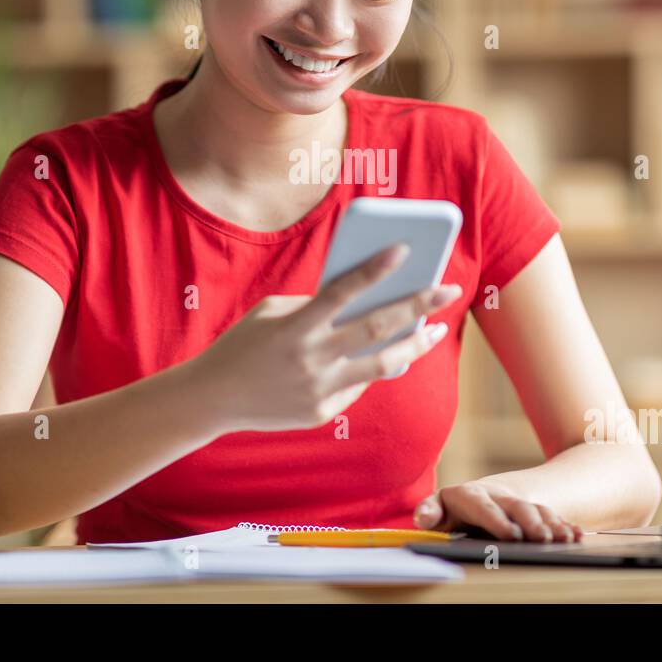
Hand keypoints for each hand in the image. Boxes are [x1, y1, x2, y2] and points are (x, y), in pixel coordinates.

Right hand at [193, 243, 460, 432]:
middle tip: (448, 289)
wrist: (213, 397)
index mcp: (295, 325)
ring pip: (383, 364)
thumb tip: (367, 298)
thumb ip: (315, 305)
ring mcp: (319, 388)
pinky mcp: (322, 412)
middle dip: (418, 305)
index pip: (343, 291)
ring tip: (435, 328)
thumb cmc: (245, 344)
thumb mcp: (272, 313)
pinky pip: (358, 385)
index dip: (375, 269)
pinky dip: (374, 367)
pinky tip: (390, 353)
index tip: (405, 249)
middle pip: (377, 328)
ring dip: (416, 345)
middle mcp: (311, 358)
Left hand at [413, 479, 582, 542]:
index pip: (482, 505)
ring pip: (538, 511)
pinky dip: (565, 526)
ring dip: (551, 525)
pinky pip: (552, 517)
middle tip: (540, 538)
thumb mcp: (440, 508)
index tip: (510, 535)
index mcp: (471, 496)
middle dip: (529, 522)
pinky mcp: (535, 512)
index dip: (496, 519)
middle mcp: (497, 496)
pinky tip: (576, 535)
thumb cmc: (455, 509)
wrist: (483, 493)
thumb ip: (430, 512)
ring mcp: (518, 503)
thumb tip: (423, 518)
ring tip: (562, 539)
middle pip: (516, 506)